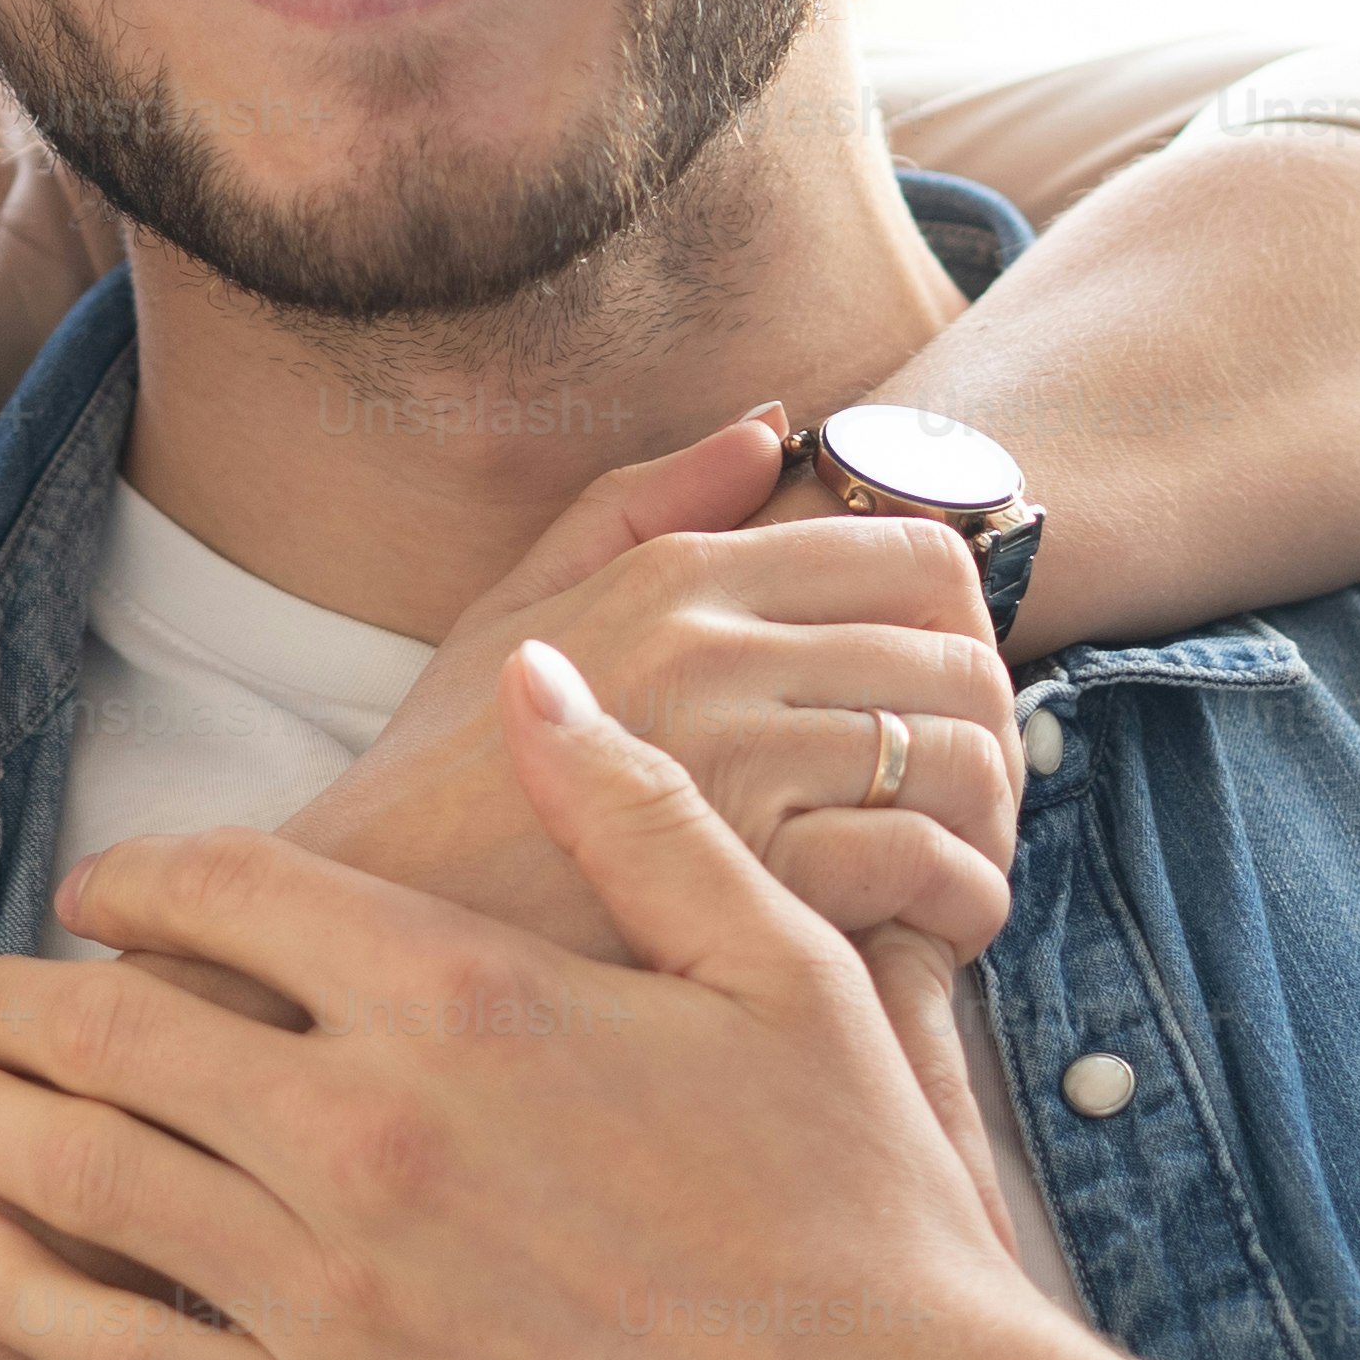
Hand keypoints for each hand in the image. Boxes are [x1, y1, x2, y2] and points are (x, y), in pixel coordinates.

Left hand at [0, 637, 1063, 1359]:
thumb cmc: (851, 1215)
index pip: (228, 889)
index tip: (99, 890)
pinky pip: (113, 1350)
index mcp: (462, 997)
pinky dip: (10, 1286)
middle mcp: (366, 1133)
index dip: (138, 878)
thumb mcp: (775, 967)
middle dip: (16, 994)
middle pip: (117, 1022)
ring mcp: (329, 1294)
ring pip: (84, 1173)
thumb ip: (636, 810)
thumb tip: (536, 679)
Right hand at [277, 412, 1020, 974]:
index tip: (953, 696)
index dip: (972, 626)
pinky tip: (938, 934)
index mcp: (677, 576)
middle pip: (959, 655)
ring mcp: (731, 760)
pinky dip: (960, 902)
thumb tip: (768, 425)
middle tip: (976, 800)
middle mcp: (716, 648)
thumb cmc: (437, 782)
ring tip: (966, 869)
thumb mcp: (514, 610)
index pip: (915, 554)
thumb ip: (641, 504)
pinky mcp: (743, 880)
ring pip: (959, 756)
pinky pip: (920, 864)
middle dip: (999, 732)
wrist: (361, 929)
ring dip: (994, 822)